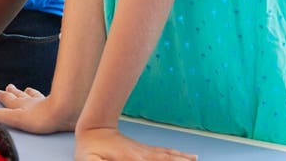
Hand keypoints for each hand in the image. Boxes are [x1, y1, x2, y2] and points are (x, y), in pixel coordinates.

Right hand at [0, 84, 76, 133]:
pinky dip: (41, 96)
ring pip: (32, 95)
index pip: (8, 100)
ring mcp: (42, 101)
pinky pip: (45, 97)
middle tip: (9, 87)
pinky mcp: (54, 103)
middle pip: (19, 95)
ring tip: (25, 90)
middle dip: (12, 92)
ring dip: (27, 92)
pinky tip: (44, 97)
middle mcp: (30, 102)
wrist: (63, 111)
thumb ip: (1, 116)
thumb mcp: (16, 119)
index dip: (2, 97)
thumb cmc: (43, 117)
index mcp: (20, 106)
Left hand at [75, 126, 195, 160]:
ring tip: (196, 159)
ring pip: (168, 156)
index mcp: (133, 160)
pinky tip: (186, 156)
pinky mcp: (143, 150)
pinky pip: (164, 153)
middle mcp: (143, 155)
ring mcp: (144, 151)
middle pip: (167, 160)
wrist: (92, 128)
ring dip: (183, 159)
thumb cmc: (89, 149)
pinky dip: (177, 155)